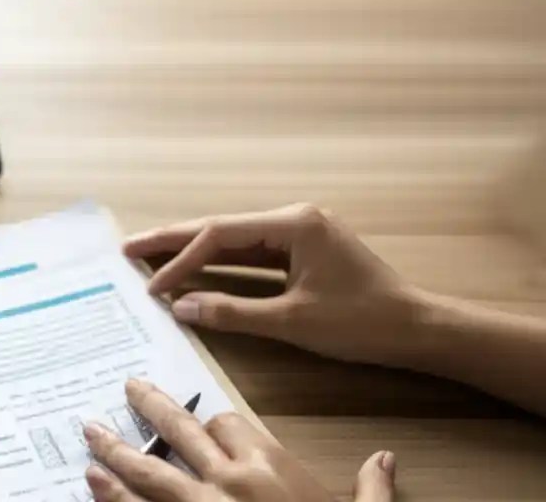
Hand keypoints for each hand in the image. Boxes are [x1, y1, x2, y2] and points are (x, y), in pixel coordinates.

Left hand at [83, 379, 394, 501]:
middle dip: (152, 407)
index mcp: (269, 468)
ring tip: (91, 436)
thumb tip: (383, 461)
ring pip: (148, 470)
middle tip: (128, 389)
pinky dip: (112, 498)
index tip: (206, 423)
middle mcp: (226, 481)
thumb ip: (371, 490)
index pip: (229, 424)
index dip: (215, 422)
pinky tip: (91, 484)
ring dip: (116, 452)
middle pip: (179, 431)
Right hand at [123, 204, 423, 365]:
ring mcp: (299, 234)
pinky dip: (219, 265)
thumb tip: (182, 306)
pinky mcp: (302, 252)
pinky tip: (193, 272)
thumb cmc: (364, 322)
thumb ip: (233, 312)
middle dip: (173, 240)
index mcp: (293, 223)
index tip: (153, 285)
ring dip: (193, 252)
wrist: (420, 330)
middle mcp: (293, 219)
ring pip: (233, 240)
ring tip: (149, 258)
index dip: (181, 260)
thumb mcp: (293, 321)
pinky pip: (250, 255)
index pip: (220, 235)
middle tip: (128, 250)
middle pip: (220, 228)